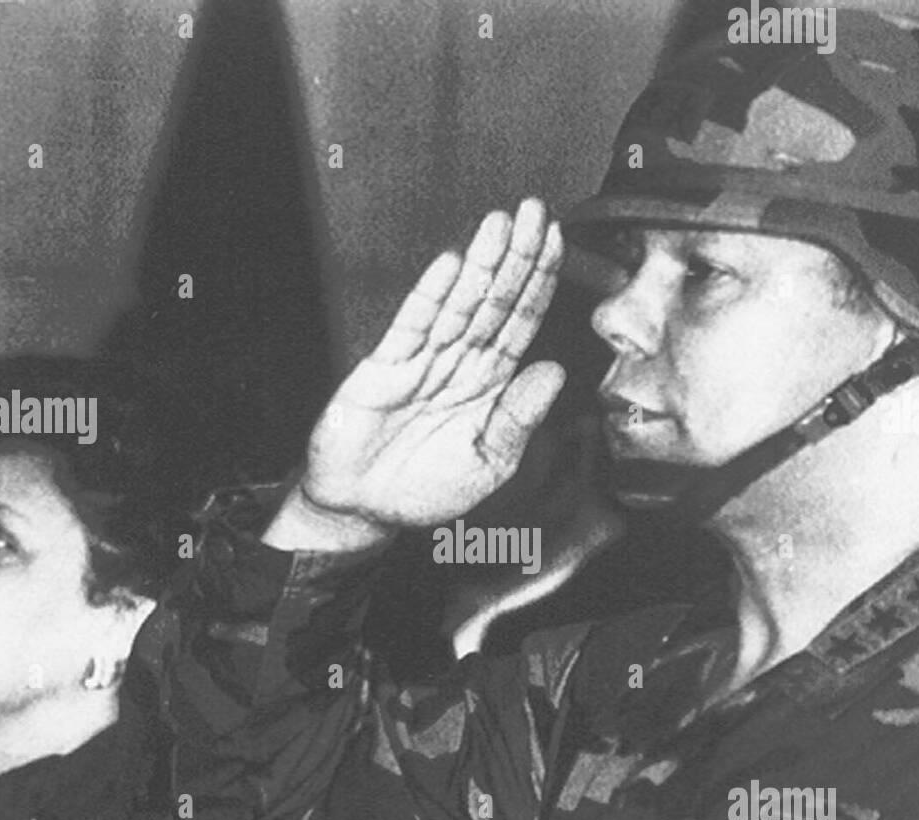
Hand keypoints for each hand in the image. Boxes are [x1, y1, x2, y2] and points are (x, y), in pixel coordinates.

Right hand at [268, 198, 564, 550]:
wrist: (364, 510)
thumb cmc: (426, 490)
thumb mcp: (488, 464)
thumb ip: (519, 420)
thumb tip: (555, 372)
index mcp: (490, 382)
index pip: (521, 322)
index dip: (538, 282)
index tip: (555, 241)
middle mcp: (459, 363)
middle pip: (493, 302)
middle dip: (515, 257)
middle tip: (533, 211)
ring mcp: (422, 362)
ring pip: (458, 306)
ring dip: (479, 265)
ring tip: (498, 225)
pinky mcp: (384, 369)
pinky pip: (412, 328)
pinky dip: (430, 298)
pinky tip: (450, 267)